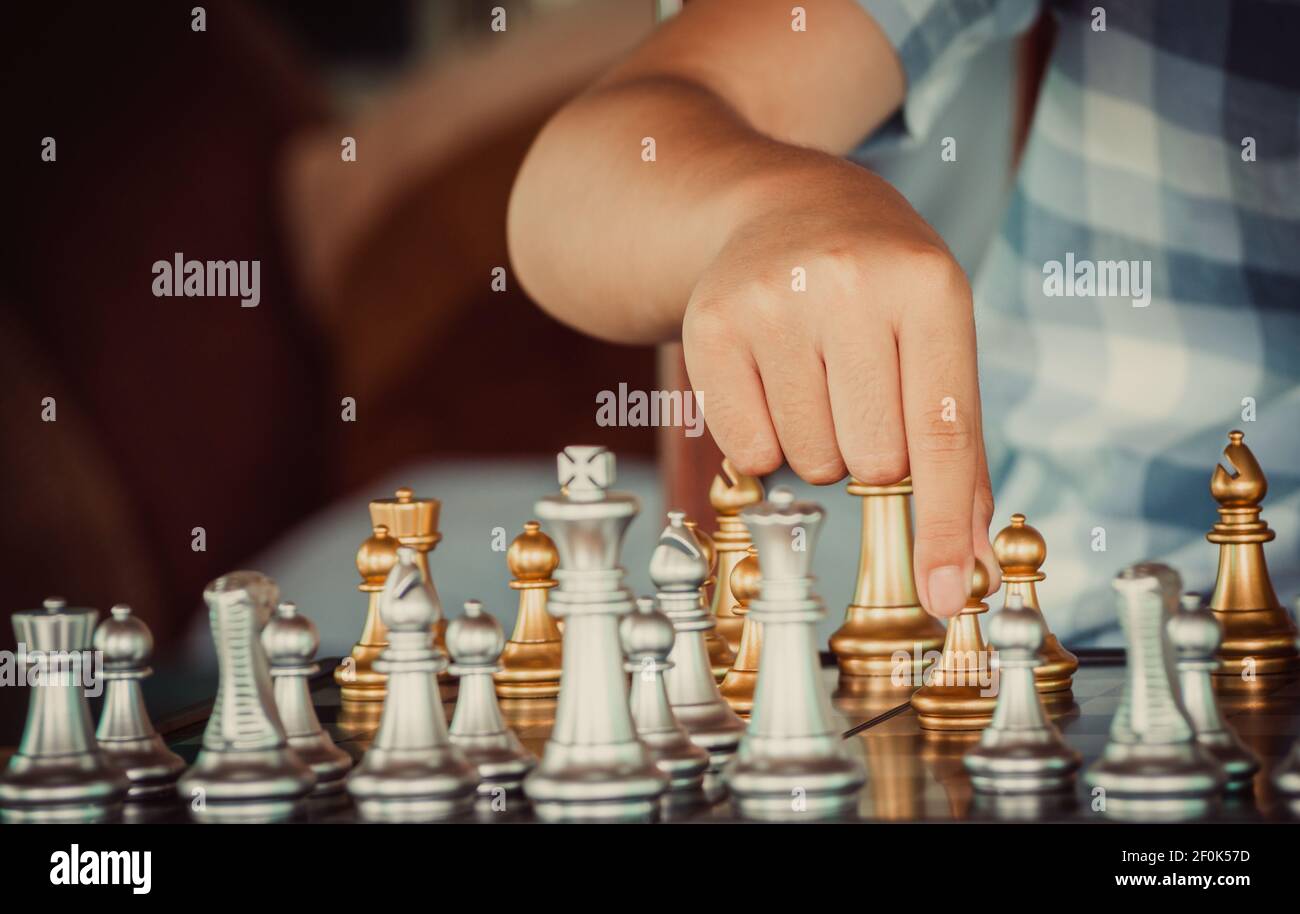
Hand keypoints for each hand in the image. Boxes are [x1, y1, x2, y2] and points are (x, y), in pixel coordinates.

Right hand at [683, 158, 997, 616]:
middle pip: (873, 460)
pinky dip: (765, 441)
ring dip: (818, 445)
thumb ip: (954, 443)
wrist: (780, 205)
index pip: (942, 432)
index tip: (945, 593)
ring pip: (810, 461)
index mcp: (928, 284)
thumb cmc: (874, 284)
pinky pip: (749, 451)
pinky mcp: (711, 325)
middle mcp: (849, 283)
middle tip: (859, 392)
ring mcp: (772, 302)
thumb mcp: (933, 329)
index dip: (945, 522)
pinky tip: (770, 380)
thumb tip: (962, 563)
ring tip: (813, 374)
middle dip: (872, 454)